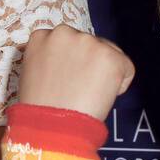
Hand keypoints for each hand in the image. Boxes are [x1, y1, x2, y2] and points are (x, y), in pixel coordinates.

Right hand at [17, 26, 134, 119]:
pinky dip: (120, 83)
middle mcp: (64, 33)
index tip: (69, 77)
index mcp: (42, 37)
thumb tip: (68, 63)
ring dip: (104, 72)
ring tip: (89, 94)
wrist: (52, 126)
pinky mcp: (110, 56)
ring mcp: (88, 43)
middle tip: (80, 88)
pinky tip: (102, 96)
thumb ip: (49, 59)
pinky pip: (126, 68)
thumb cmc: (39, 108)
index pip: (66, 41)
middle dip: (88, 62)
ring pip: (108, 53)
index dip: (71, 61)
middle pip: (88, 43)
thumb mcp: (32, 73)